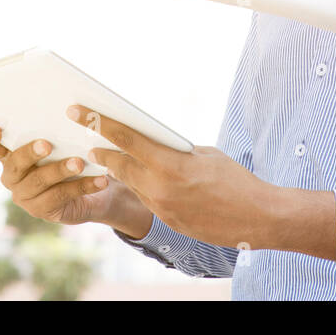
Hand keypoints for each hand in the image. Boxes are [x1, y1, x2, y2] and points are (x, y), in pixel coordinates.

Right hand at [0, 125, 117, 226]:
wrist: (96, 187)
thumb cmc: (75, 152)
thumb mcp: (64, 139)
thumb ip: (55, 129)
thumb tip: (68, 110)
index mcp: (9, 153)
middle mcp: (11, 175)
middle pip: (14, 164)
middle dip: (29, 153)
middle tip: (47, 144)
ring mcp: (24, 195)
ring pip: (38, 181)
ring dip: (59, 170)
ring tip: (79, 163)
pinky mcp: (42, 210)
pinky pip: (60, 196)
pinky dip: (82, 186)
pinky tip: (99, 180)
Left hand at [70, 104, 279, 250]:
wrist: (256, 217)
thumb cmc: (235, 179)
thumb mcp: (204, 155)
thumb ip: (175, 151)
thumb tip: (156, 146)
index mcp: (169, 164)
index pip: (125, 138)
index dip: (98, 123)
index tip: (79, 113)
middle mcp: (160, 188)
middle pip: (119, 165)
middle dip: (101, 152)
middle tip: (86, 140)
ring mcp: (162, 208)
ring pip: (131, 184)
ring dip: (118, 171)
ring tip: (107, 158)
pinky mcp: (169, 221)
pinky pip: (147, 200)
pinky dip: (141, 187)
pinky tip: (138, 179)